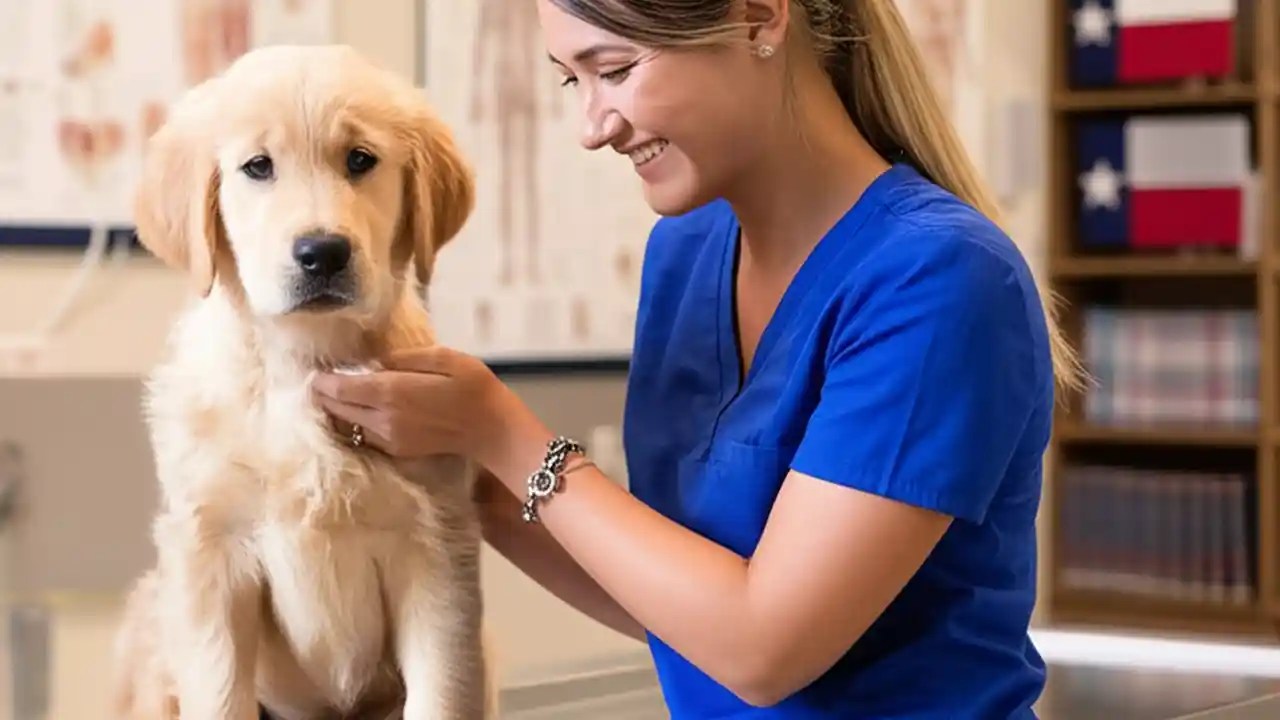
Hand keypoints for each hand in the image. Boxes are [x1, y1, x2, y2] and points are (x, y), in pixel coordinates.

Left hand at [310, 346, 517, 461]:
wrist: (492, 429)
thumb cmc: (473, 386)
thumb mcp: (443, 356)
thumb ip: (404, 357)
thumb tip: (375, 361)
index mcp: (391, 392)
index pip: (340, 388)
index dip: (322, 380)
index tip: (313, 371)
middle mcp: (383, 419)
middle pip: (337, 409)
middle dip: (324, 396)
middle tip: (316, 382)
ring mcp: (389, 438)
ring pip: (348, 425)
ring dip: (337, 411)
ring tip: (333, 396)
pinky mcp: (397, 450)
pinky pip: (364, 436)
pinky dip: (354, 424)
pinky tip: (358, 413)